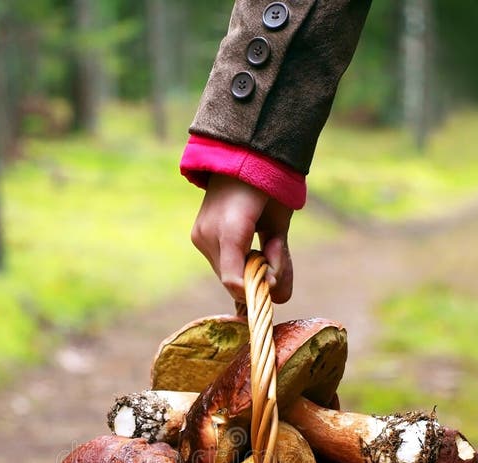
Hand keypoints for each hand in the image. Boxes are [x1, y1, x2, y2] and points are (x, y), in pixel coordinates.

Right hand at [190, 173, 292, 303]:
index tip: (273, 284)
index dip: (255, 291)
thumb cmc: (269, 183)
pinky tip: (246, 242)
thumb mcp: (280, 221)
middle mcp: (208, 234)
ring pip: (225, 274)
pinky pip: (219, 262)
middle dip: (254, 280)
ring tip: (259, 244)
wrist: (242, 152)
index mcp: (231, 229)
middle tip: (273, 259)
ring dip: (245, 270)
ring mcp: (200, 235)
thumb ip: (279, 258)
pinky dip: (236, 262)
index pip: (234, 281)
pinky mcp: (197, 235)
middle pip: (232, 280)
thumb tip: (277, 295)